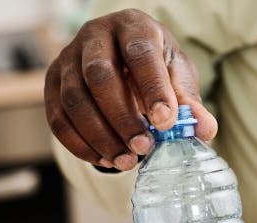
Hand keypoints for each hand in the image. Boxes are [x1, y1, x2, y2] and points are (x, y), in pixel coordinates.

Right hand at [44, 9, 217, 170]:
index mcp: (133, 28)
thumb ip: (189, 103)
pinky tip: (104, 160)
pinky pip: (57, 118)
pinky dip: (79, 144)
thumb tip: (204, 129)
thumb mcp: (177, 77)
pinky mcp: (52, 83)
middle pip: (99, 76)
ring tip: (126, 161)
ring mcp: (68, 58)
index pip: (140, 54)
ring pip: (74, 99)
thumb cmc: (156, 68)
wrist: (125, 62)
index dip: (152, 89)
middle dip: (122, 118)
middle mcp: (95, 36)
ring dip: (100, 136)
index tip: (166, 123)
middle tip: (144, 148)